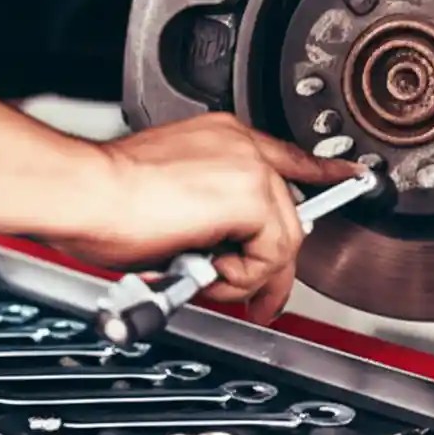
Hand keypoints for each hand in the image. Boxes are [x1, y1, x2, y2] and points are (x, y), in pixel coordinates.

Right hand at [53, 114, 362, 323]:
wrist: (84, 192)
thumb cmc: (102, 198)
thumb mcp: (166, 197)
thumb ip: (207, 214)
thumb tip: (216, 249)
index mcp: (220, 137)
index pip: (286, 158)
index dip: (322, 175)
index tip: (348, 179)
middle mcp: (240, 145)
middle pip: (289, 214)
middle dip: (269, 265)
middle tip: (249, 296)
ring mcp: (248, 168)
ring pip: (284, 238)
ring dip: (245, 273)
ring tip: (202, 272)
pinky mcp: (251, 195)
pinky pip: (272, 254)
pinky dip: (240, 274)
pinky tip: (203, 265)